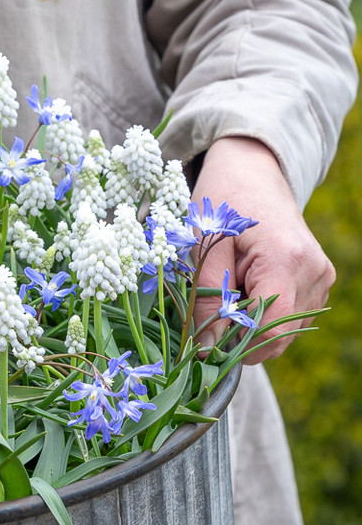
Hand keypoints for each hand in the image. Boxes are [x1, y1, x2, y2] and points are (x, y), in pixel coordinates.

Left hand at [191, 137, 334, 363]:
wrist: (251, 177)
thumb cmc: (223, 207)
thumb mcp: (204, 251)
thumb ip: (206, 301)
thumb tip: (207, 347)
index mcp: (285, 260)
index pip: (270, 329)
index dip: (236, 345)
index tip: (205, 343)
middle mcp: (313, 272)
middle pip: (278, 336)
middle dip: (241, 336)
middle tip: (214, 311)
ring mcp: (322, 278)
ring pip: (284, 332)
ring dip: (252, 325)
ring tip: (232, 292)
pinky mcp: (319, 282)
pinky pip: (290, 318)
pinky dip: (264, 316)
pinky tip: (248, 290)